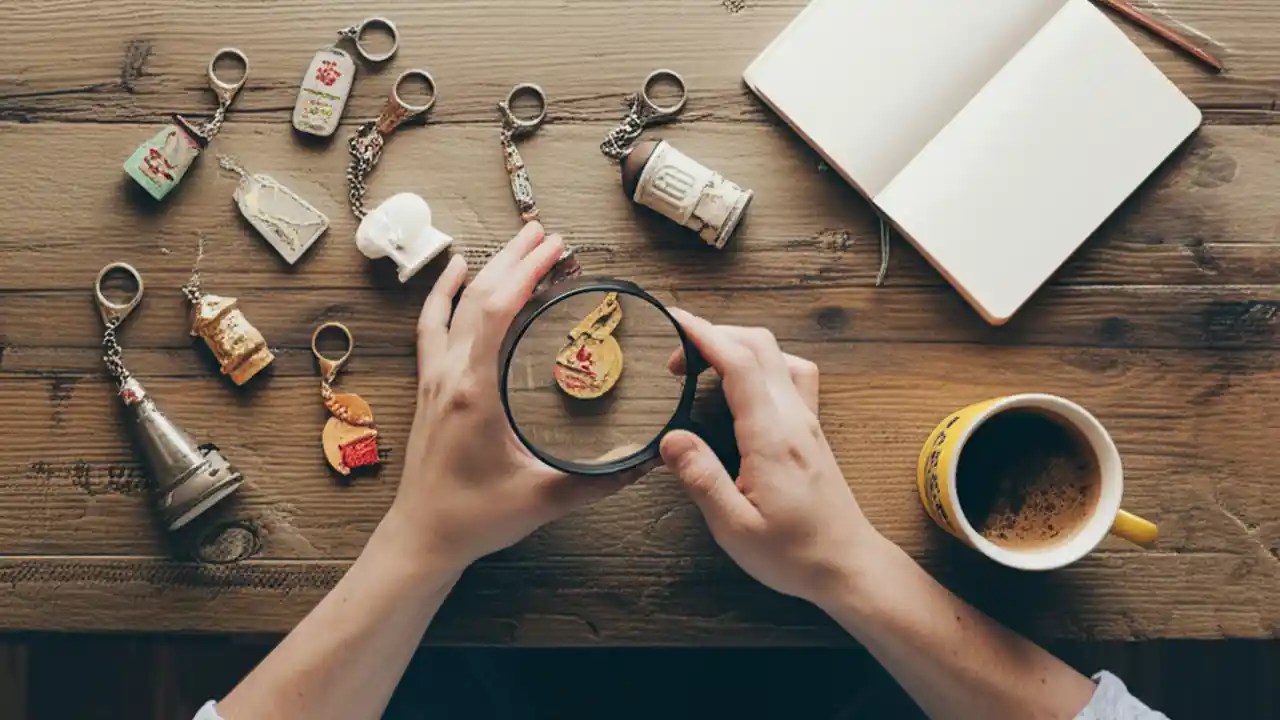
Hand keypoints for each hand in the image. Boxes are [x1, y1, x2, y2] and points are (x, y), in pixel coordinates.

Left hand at [384, 223, 638, 569]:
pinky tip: (455, 271)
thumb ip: (600, 480)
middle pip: (477, 297)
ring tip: (515, 242)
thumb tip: (649, 460)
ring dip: (486, 269)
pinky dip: (443, 293)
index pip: (496, 312)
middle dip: (514, 259)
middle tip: (547, 235)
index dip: (524, 273)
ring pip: (453, 306)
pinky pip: (432, 326)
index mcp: (473, 392)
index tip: (553, 249)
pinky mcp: (429, 388)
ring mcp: (434, 379)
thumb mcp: (544, 499)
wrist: (422, 537)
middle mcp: (448, 376)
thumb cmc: (474, 518)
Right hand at [660, 310, 880, 605]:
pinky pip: (791, 374)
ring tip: (704, 364)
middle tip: (675, 357)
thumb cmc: (792, 553)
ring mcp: (808, 420)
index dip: (704, 334)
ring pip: (777, 354)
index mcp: (772, 437)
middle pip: (759, 345)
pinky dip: (762, 362)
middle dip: (714, 334)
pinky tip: (743, 384)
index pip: (739, 363)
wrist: (847, 566)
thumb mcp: (734, 527)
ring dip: (739, 344)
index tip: (673, 320)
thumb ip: (701, 479)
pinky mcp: (812, 429)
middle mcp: (794, 418)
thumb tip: (670, 439)